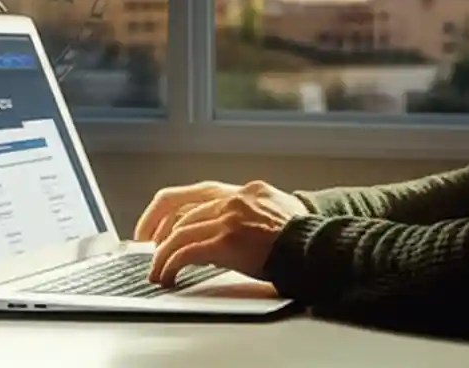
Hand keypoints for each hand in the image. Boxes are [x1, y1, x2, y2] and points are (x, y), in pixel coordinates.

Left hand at [134, 180, 309, 285]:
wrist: (318, 247)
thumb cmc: (303, 237)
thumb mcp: (274, 211)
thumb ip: (246, 214)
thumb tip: (220, 234)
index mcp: (243, 191)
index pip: (194, 194)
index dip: (168, 211)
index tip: (157, 226)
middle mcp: (233, 198)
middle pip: (181, 212)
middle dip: (159, 235)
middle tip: (150, 251)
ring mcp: (229, 218)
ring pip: (179, 233)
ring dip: (162, 256)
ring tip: (157, 272)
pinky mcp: (227, 241)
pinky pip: (187, 252)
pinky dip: (170, 265)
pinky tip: (168, 276)